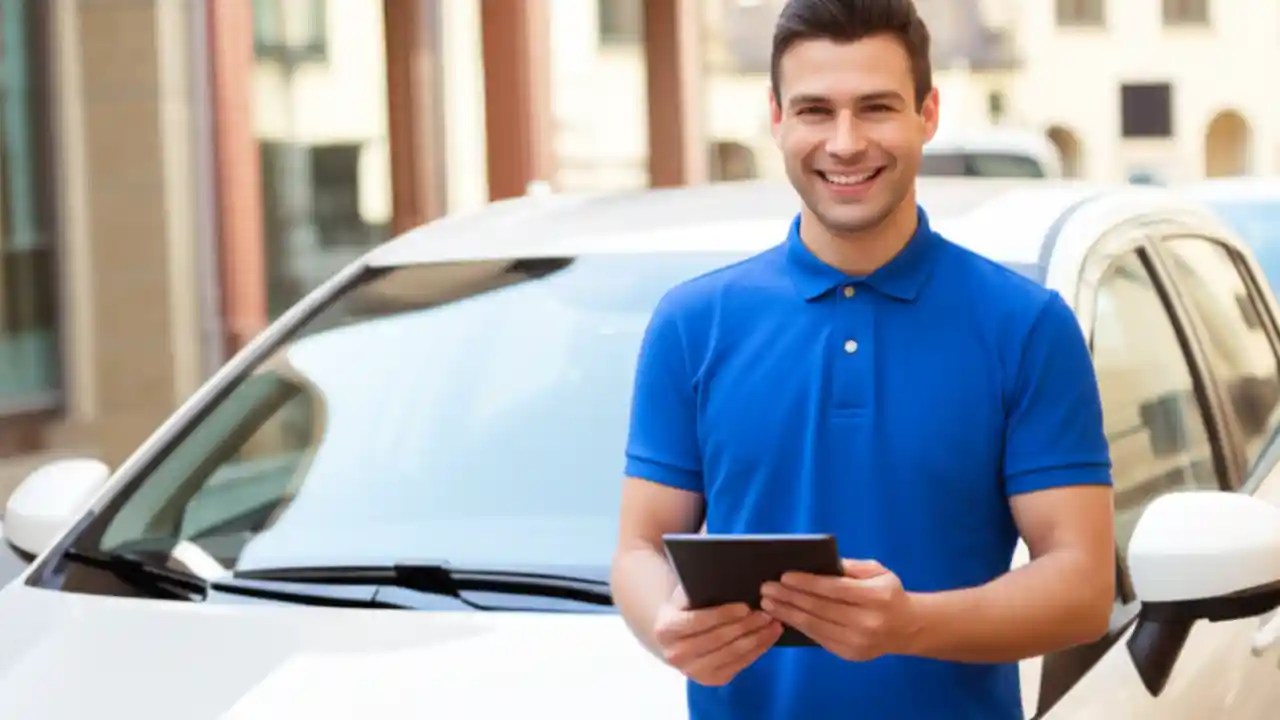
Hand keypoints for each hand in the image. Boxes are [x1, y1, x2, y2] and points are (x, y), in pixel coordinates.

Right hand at [652, 586, 783, 685]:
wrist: (675, 638)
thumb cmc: (685, 608)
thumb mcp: (684, 595)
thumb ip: (698, 589)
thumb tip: (729, 580)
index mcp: (666, 629)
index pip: (698, 621)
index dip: (723, 614)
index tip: (745, 606)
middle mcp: (676, 655)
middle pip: (718, 639)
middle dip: (746, 626)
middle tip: (767, 613)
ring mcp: (694, 671)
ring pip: (733, 653)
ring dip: (757, 638)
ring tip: (774, 624)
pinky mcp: (712, 680)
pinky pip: (740, 664)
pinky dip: (758, 650)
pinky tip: (768, 637)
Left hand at [759, 559, 919, 661]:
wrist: (907, 628)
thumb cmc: (887, 593)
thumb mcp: (878, 571)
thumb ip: (851, 567)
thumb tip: (819, 563)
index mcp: (875, 597)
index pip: (834, 589)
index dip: (807, 583)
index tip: (784, 576)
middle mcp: (866, 622)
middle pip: (820, 608)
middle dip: (789, 598)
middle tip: (766, 589)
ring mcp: (857, 642)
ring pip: (815, 626)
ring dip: (787, 613)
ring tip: (768, 603)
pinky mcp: (849, 654)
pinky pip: (818, 638)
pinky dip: (798, 627)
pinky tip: (783, 616)